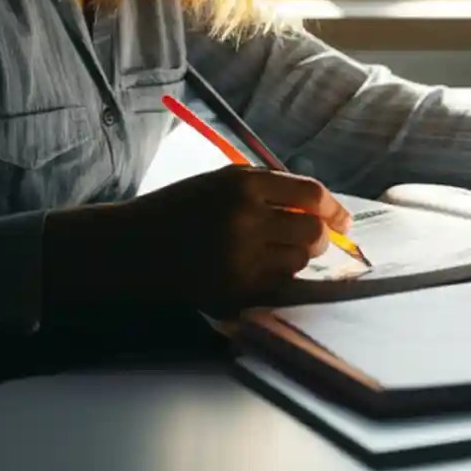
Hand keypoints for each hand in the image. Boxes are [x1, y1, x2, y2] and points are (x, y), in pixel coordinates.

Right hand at [44, 166, 351, 313]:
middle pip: (312, 231)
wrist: (128, 246)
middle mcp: (244, 218)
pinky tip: (261, 269)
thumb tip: (321, 207)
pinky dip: (278, 277)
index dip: (333, 208)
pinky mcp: (232, 288)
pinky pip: (278, 284)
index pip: (310, 194)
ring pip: (299, 261)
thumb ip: (269, 189)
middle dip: (319, 237)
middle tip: (313, 240)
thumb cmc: (179, 208)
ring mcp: (238, 257)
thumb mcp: (221, 182)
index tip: (342, 219)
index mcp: (242, 184)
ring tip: (276, 252)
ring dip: (298, 257)